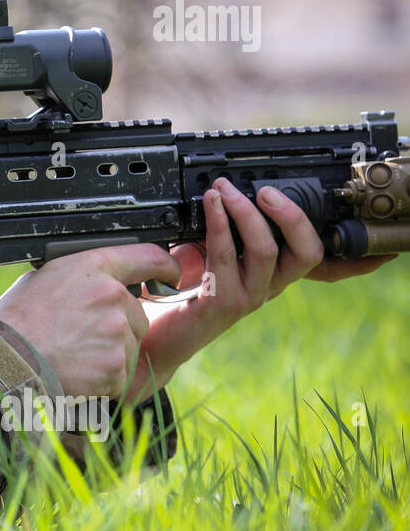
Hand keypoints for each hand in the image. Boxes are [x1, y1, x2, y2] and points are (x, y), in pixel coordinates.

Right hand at [0, 243, 180, 397]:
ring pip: (129, 345)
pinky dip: (103, 379)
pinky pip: (120, 373)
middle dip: (118, 327)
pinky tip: (76, 373)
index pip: (147, 256)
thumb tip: (84, 283)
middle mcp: (110, 295)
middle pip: (136, 313)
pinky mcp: (117, 364)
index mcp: (91, 267)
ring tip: (73, 356)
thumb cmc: (13, 325)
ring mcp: (117, 330)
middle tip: (82, 336)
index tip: (172, 273)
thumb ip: (74, 278)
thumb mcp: (40, 281)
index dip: (165, 266)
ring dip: (109, 354)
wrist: (6, 363)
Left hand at [129, 178, 396, 402]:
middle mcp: (268, 288)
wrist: (152, 341)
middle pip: (306, 252)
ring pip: (266, 250)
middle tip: (265, 189)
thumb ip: (218, 234)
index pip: (320, 263)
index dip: (356, 259)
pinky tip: (210, 207)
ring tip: (225, 190)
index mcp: (271, 275)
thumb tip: (220, 195)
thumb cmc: (175, 296)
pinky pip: (225, 258)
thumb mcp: (201, 257)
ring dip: (245, 213)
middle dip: (291, 214)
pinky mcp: (221, 304)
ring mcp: (248, 298)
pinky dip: (218, 225)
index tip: (379, 248)